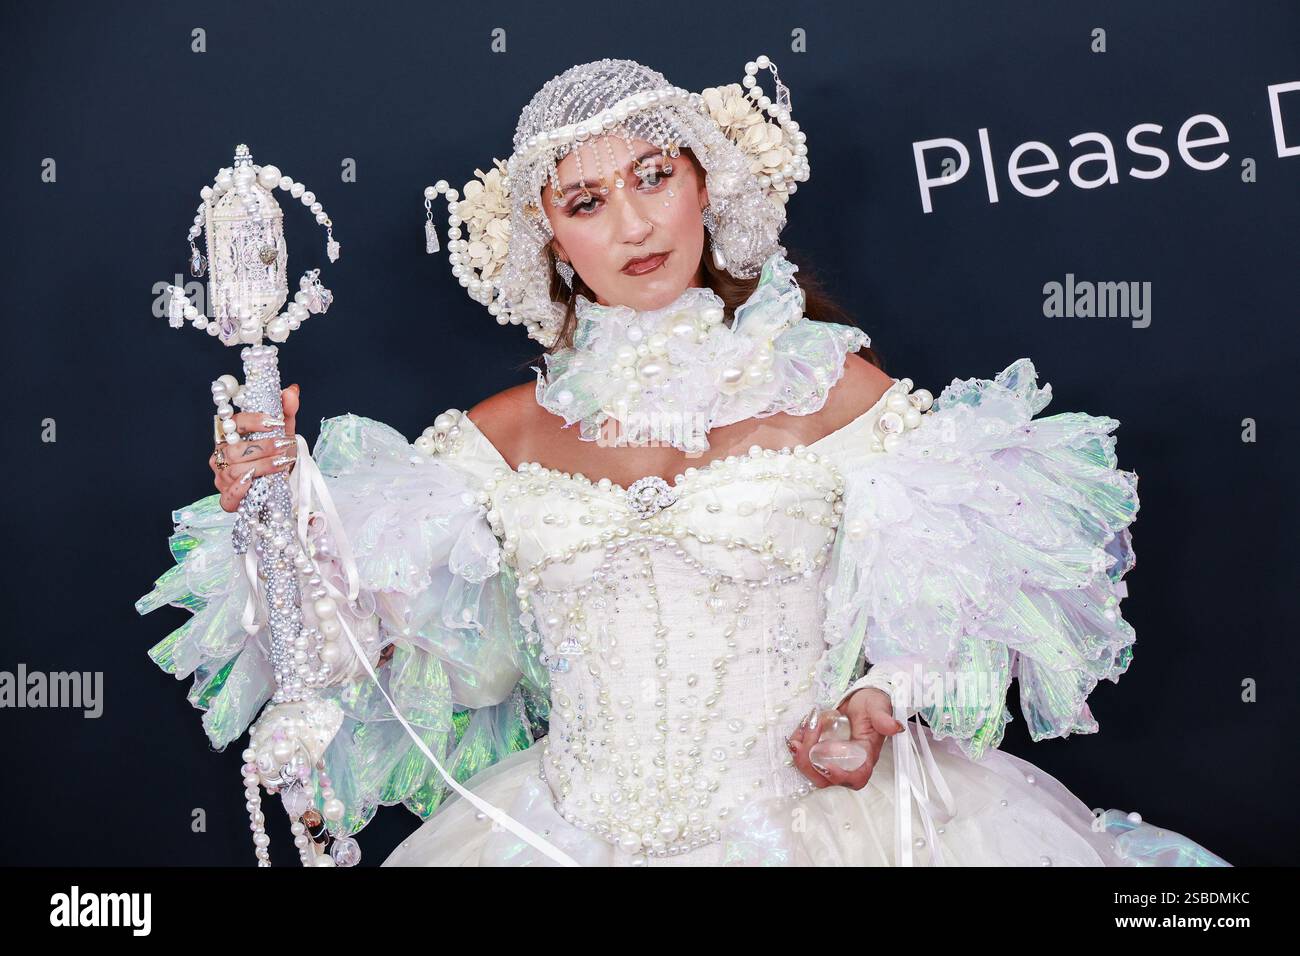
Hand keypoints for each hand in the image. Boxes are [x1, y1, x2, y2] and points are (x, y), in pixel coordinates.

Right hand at [210, 384, 299, 512]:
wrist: (279, 484)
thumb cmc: (276, 455)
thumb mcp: (284, 433)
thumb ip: (286, 412)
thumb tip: (291, 391)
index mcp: (230, 436)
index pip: (234, 423)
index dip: (254, 421)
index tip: (275, 422)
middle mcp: (221, 455)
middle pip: (234, 449)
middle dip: (263, 446)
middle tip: (285, 444)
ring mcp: (222, 477)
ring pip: (235, 470)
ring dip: (262, 465)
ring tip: (283, 461)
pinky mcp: (228, 498)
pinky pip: (229, 495)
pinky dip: (240, 489)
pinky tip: (254, 481)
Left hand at [787, 687, 903, 789]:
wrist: (859, 698)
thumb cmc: (871, 705)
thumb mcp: (878, 706)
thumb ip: (883, 717)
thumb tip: (895, 727)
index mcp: (865, 756)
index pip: (856, 777)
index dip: (840, 777)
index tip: (825, 764)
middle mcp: (847, 762)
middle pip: (826, 779)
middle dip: (810, 760)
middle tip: (809, 731)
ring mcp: (831, 758)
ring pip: (811, 770)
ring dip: (801, 751)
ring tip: (805, 726)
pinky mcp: (818, 752)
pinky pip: (803, 757)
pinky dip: (797, 744)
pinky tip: (799, 729)